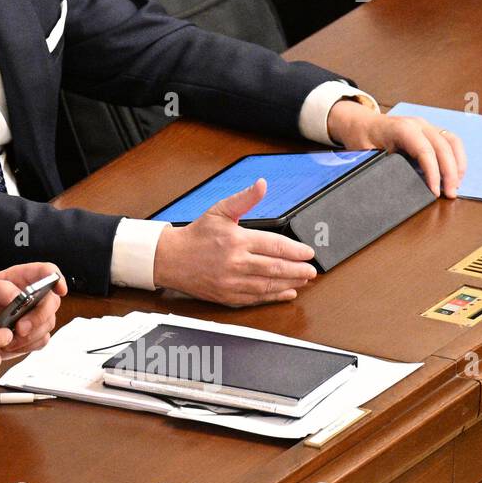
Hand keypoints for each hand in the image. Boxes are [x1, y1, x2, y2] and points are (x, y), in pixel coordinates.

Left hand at [0, 261, 64, 357]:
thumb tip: (18, 296)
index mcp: (20, 278)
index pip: (46, 271)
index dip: (56, 277)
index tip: (59, 289)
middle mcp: (32, 295)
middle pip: (52, 301)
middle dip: (39, 316)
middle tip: (20, 328)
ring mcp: (34, 314)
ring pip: (48, 323)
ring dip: (31, 335)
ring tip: (8, 339)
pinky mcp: (33, 333)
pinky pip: (42, 340)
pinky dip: (28, 345)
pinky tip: (11, 344)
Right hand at [153, 178, 316, 306]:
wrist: (170, 259)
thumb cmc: (196, 235)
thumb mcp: (219, 211)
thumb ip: (244, 199)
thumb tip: (262, 184)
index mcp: (236, 240)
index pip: (274, 246)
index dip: (295, 250)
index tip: (308, 252)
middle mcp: (236, 263)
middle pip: (276, 268)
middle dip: (298, 270)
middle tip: (312, 270)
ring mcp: (232, 282)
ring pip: (268, 285)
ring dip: (290, 283)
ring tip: (303, 280)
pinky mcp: (227, 296)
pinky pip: (256, 298)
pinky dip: (274, 296)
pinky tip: (286, 292)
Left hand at [326, 99, 466, 197]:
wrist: (360, 123)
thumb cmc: (361, 138)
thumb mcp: (365, 154)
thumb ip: (380, 167)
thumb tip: (394, 189)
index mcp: (401, 128)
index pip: (425, 151)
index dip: (433, 173)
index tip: (434, 192)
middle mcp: (417, 124)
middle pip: (443, 147)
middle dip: (449, 173)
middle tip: (450, 194)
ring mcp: (426, 125)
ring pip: (452, 142)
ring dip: (457, 165)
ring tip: (455, 186)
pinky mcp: (430, 130)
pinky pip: (451, 141)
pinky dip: (456, 158)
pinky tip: (455, 174)